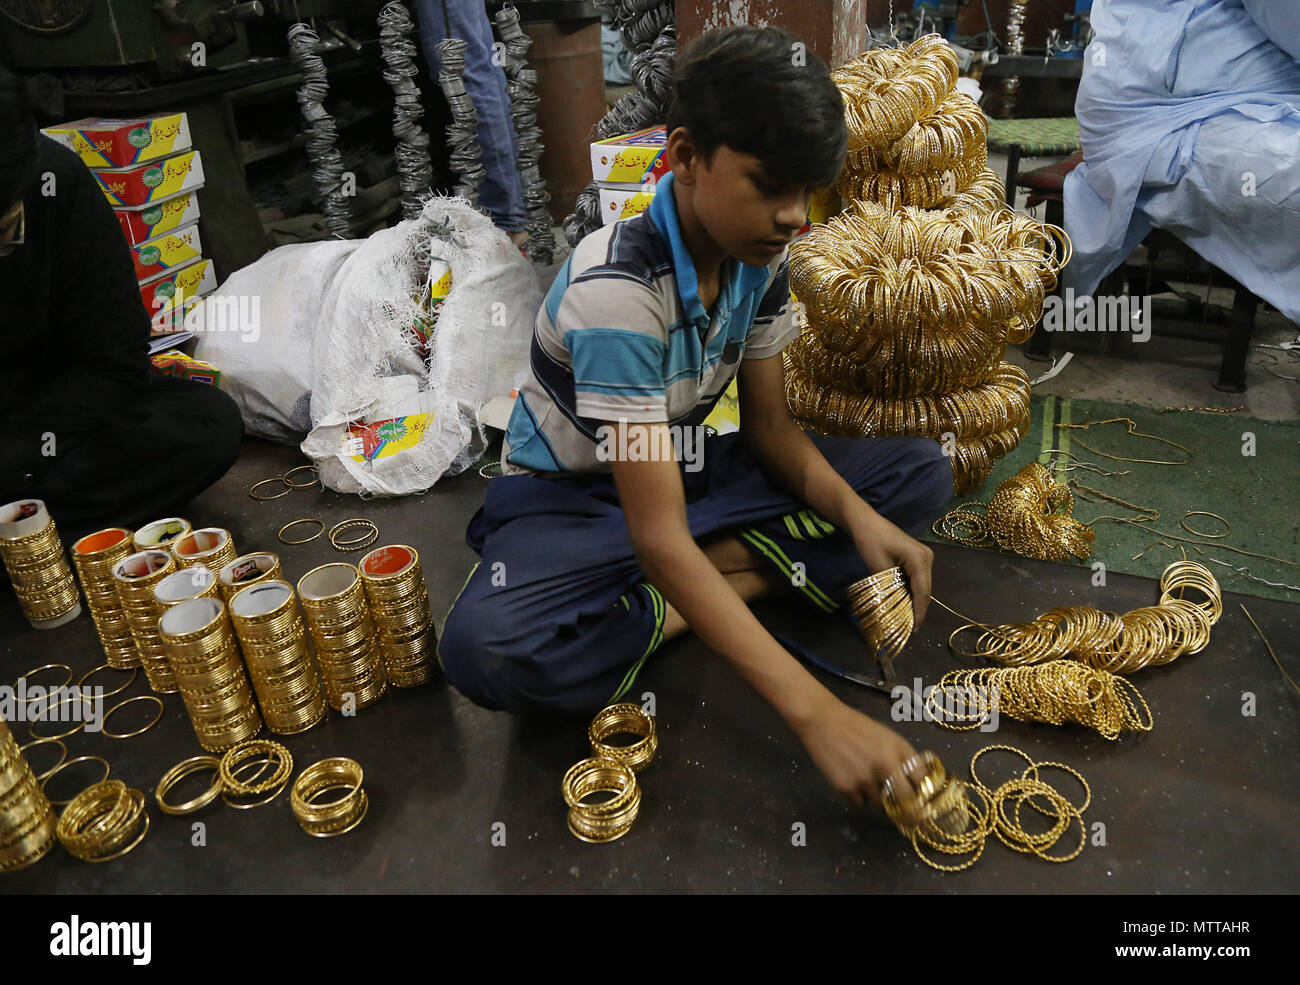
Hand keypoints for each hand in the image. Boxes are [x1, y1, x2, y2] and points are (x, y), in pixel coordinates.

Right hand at [793, 694, 919, 808]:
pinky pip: (860, 804)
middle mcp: (883, 768)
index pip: (921, 782)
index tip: (924, 799)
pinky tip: (853, 782)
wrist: (823, 722)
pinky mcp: (845, 788)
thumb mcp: (889, 737)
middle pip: (905, 801)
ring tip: (869, 785)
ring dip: (878, 800)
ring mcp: (863, 780)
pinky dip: (859, 798)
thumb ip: (908, 758)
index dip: (925, 792)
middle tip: (904, 808)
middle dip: (907, 807)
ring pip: (880, 806)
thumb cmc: (859, 728)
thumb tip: (923, 782)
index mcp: (896, 753)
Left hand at [850, 512, 933, 624]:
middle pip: (925, 589)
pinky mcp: (918, 557)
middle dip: (918, 609)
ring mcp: (924, 556)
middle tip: (911, 629)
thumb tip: (896, 609)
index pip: (922, 591)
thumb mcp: (878, 566)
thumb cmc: (870, 540)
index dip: (919, 611)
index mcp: (920, 558)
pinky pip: (917, 578)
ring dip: (914, 601)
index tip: (915, 629)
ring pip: (922, 585)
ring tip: (908, 620)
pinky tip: (906, 603)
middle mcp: (927, 557)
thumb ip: (890, 587)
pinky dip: (911, 591)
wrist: (865, 521)